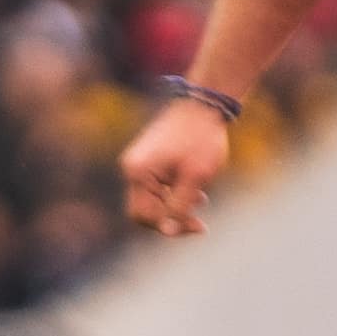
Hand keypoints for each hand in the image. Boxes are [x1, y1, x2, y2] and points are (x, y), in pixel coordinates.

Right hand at [119, 91, 232, 235]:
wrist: (204, 104)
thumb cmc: (200, 138)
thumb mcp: (195, 177)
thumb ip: (179, 206)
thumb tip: (168, 232)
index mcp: (138, 172)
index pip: (144, 215)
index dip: (170, 226)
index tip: (199, 226)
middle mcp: (132, 168)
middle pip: (144, 210)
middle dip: (171, 218)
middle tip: (200, 223)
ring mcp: (139, 163)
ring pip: (152, 199)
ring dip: (175, 206)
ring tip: (202, 201)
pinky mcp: (149, 159)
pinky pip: (156, 187)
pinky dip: (174, 193)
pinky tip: (197, 192)